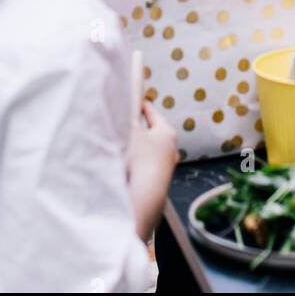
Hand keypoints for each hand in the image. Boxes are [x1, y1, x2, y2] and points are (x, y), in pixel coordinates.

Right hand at [128, 101, 178, 238]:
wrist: (146, 194)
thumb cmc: (139, 159)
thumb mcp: (131, 133)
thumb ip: (127, 119)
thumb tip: (122, 110)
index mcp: (167, 132)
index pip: (152, 113)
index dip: (140, 106)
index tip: (133, 101)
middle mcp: (172, 147)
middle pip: (153, 130)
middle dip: (139, 127)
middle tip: (126, 123)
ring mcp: (168, 164)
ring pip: (152, 148)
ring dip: (140, 145)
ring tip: (126, 145)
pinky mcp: (163, 178)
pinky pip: (150, 163)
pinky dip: (141, 160)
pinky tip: (130, 165)